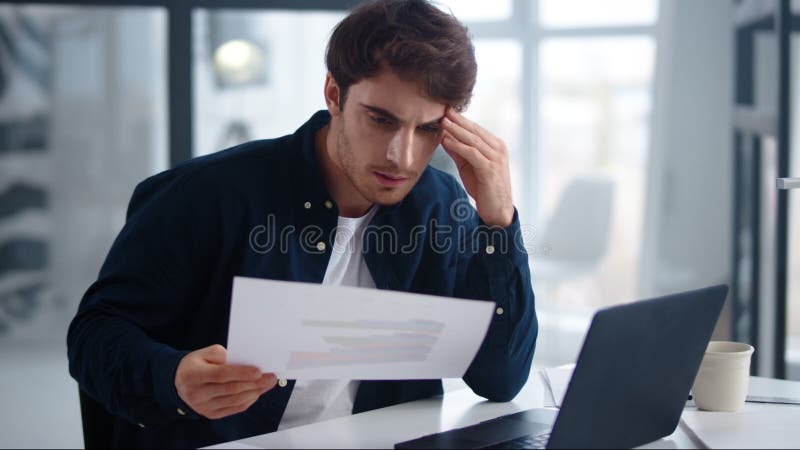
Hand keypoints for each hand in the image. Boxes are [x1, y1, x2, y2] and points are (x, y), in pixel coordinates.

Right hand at [175, 344, 277, 419]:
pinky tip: (257, 392)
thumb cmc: (196, 364)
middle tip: (271, 377)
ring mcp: (203, 406)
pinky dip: (248, 400)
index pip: (221, 375)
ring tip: (267, 384)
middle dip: (254, 383)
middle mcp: (196, 393)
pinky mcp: (210, 414)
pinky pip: (233, 409)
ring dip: (255, 392)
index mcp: (193, 375)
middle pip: (231, 389)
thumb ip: (223, 356)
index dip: (241, 373)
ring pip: (235, 401)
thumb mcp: (205, 353)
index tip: (259, 371)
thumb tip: (245, 363)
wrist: (178, 382)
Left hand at [440, 108, 514, 227]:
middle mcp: (498, 149)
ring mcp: (495, 159)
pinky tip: (447, 141)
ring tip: (442, 122)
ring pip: (473, 140)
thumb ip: (459, 152)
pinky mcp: (490, 169)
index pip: (475, 129)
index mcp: (495, 146)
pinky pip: (472, 154)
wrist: (497, 211)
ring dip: (456, 130)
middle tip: (443, 110)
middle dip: (458, 120)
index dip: (460, 119)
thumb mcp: (468, 166)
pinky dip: (459, 146)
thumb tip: (444, 137)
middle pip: (474, 131)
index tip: (445, 111)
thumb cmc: (484, 188)